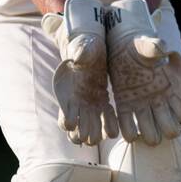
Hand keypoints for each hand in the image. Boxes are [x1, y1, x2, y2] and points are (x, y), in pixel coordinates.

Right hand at [41, 0, 118, 145]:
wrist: (93, 45)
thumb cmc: (85, 44)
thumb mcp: (83, 45)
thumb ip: (81, 51)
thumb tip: (79, 58)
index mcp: (67, 92)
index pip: (64, 113)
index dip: (67, 121)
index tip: (72, 122)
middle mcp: (76, 102)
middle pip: (77, 127)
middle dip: (82, 133)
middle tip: (92, 136)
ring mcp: (89, 104)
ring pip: (90, 127)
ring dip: (95, 133)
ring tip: (104, 135)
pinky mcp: (102, 102)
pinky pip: (105, 118)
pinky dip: (109, 125)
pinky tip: (116, 128)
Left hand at [105, 0, 180, 144]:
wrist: (124, 45)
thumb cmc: (141, 44)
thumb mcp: (148, 44)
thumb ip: (154, 47)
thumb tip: (161, 48)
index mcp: (171, 88)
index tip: (176, 109)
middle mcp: (159, 101)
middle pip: (171, 128)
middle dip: (168, 130)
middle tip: (161, 125)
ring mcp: (142, 105)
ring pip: (151, 133)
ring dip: (149, 135)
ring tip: (142, 129)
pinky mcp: (125, 105)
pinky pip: (129, 127)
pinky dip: (129, 131)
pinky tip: (127, 126)